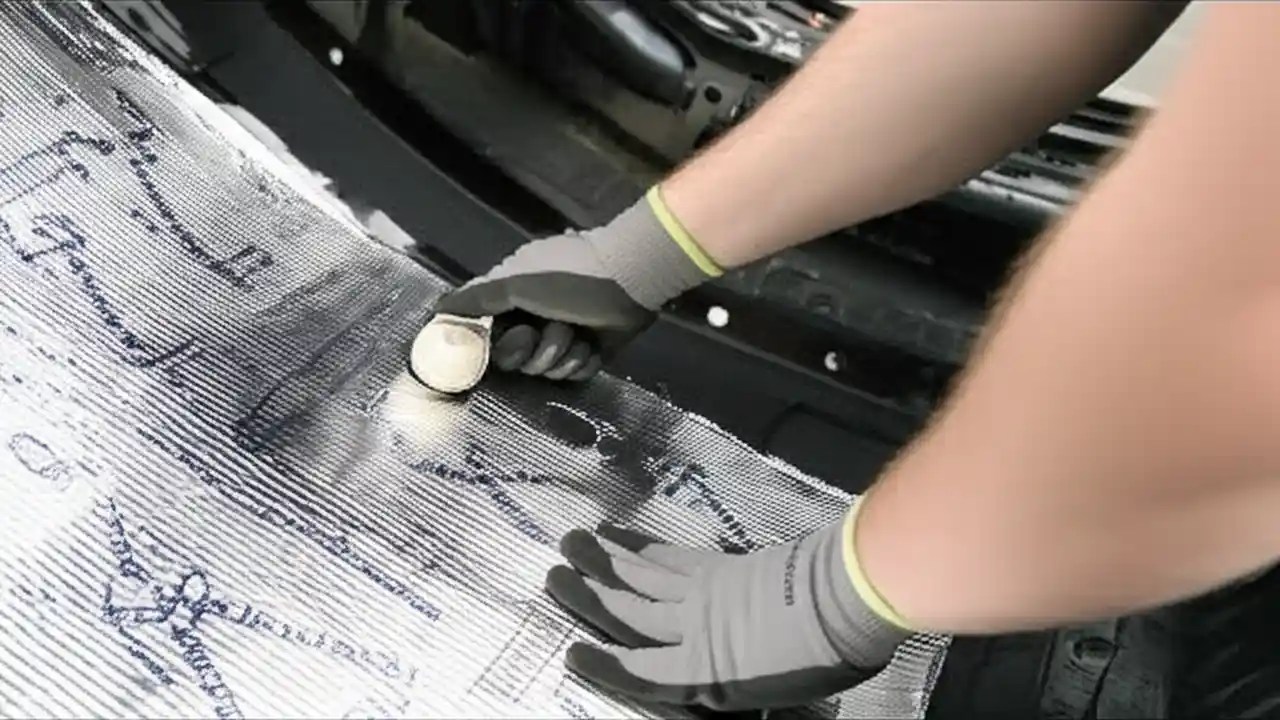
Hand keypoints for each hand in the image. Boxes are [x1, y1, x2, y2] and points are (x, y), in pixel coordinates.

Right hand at [434, 188, 717, 380]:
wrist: (631, 281)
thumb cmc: (570, 278)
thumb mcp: (517, 283)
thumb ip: (476, 299)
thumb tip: (438, 308)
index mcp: (512, 298)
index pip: (486, 333)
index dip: (494, 345)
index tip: (506, 342)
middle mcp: (532, 318)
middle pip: (513, 359)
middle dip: (531, 351)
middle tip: (548, 331)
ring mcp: (560, 337)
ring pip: (543, 370)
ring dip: (561, 354)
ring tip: (578, 333)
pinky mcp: (586, 353)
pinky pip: (571, 375)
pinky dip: (583, 361)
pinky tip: (593, 345)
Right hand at [544, 514, 907, 710]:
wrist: (846, 596)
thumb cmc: (821, 659)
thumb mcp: (772, 698)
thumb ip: (730, 691)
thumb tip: (712, 690)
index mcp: (705, 672)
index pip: (640, 673)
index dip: (604, 666)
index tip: (570, 654)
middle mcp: (693, 628)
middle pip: (629, 613)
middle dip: (588, 596)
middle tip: (551, 575)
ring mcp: (705, 590)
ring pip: (643, 575)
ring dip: (604, 560)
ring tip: (572, 542)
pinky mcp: (721, 563)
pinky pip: (671, 555)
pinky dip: (642, 546)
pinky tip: (625, 537)